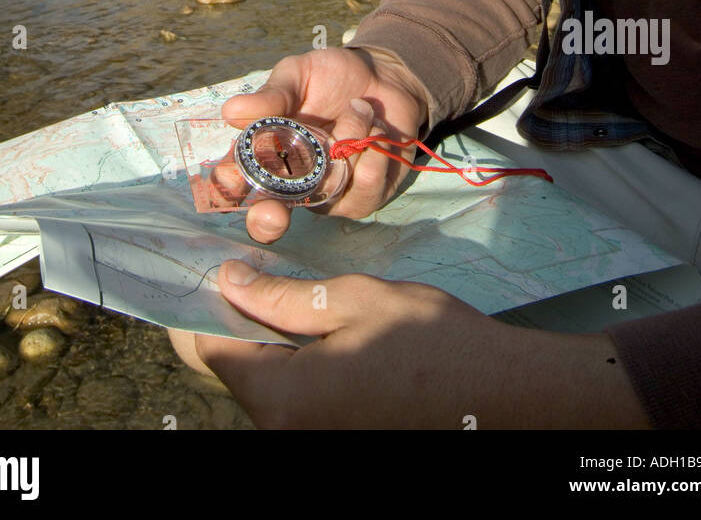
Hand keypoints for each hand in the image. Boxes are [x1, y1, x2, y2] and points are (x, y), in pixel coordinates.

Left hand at [175, 263, 653, 429]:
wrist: (501, 396)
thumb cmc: (431, 341)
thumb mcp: (352, 301)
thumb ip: (282, 298)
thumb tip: (229, 281)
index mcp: (282, 400)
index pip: (208, 349)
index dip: (198, 302)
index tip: (204, 260)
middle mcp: (283, 432)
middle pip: (231, 368)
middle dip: (230, 316)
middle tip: (242, 265)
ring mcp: (307, 439)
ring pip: (260, 382)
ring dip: (259, 337)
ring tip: (275, 284)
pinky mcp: (331, 436)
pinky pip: (289, 396)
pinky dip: (286, 359)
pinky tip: (304, 321)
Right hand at [219, 46, 429, 242]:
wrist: (385, 75)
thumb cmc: (332, 76)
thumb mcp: (298, 75)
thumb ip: (272, 95)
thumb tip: (230, 111)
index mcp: (266, 153)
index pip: (236, 182)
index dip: (229, 188)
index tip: (232, 180)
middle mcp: (293, 182)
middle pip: (269, 220)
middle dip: (267, 222)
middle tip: (272, 214)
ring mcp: (327, 194)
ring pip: (326, 192)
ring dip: (346, 143)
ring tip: (358, 106)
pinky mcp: (363, 197)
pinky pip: (364, 189)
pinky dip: (372, 153)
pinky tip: (375, 127)